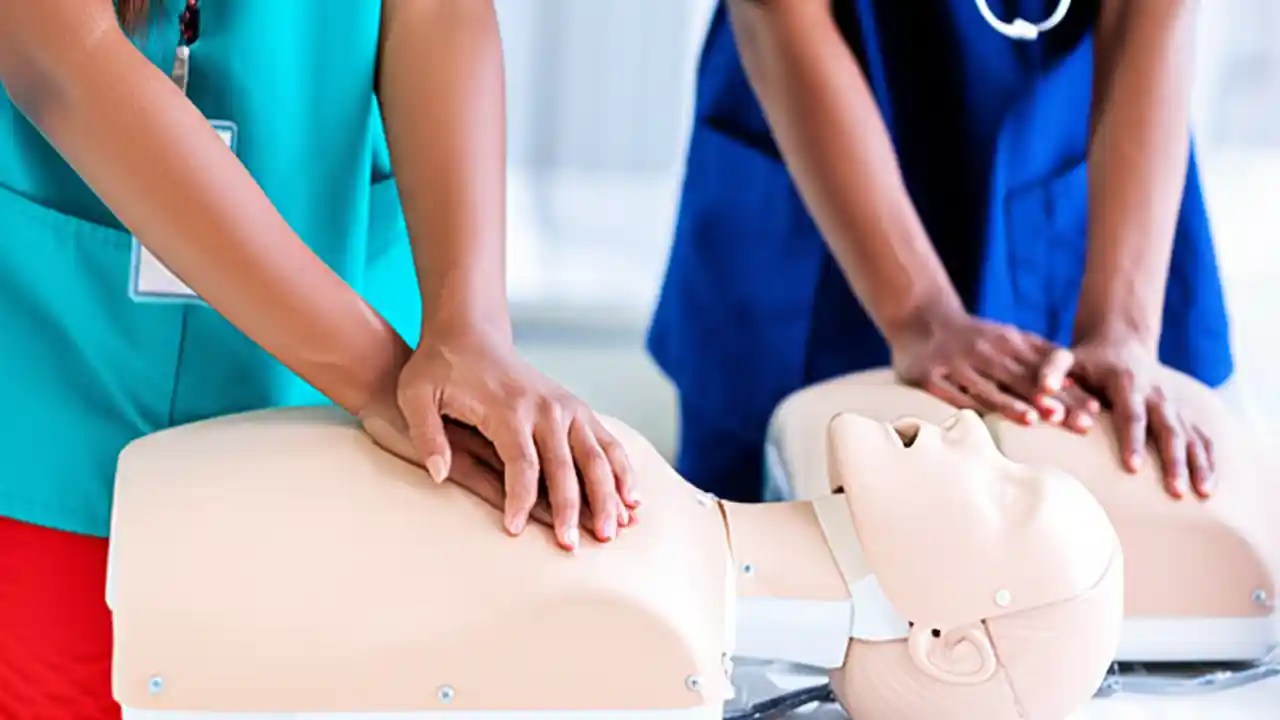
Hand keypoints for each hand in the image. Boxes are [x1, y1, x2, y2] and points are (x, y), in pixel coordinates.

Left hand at [396, 328, 639, 550]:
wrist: (471, 333)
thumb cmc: (439, 368)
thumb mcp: (415, 393)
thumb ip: (426, 434)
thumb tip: (439, 474)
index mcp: (508, 408)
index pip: (521, 462)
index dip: (519, 498)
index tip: (514, 530)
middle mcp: (545, 408)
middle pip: (566, 465)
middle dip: (570, 508)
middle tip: (571, 547)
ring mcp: (567, 407)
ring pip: (597, 456)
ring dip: (607, 495)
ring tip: (612, 532)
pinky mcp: (577, 409)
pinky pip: (609, 444)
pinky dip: (623, 472)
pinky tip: (631, 500)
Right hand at [891, 313, 1099, 429]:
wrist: (919, 316)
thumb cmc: (971, 337)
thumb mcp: (1006, 338)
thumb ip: (1035, 357)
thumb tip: (1072, 385)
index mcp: (1009, 342)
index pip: (1047, 370)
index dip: (1071, 391)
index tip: (1095, 411)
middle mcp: (986, 350)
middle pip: (1024, 381)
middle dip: (1052, 402)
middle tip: (1078, 424)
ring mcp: (956, 362)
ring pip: (989, 386)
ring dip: (1012, 403)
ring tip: (1036, 419)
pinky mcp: (928, 375)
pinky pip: (951, 393)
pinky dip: (969, 404)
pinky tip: (982, 418)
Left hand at [1060, 337, 1214, 499]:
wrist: (1120, 345)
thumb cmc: (1085, 360)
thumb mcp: (1065, 358)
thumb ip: (1051, 371)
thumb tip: (1043, 391)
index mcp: (1127, 381)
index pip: (1131, 414)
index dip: (1132, 440)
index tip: (1133, 468)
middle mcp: (1157, 392)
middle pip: (1169, 428)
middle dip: (1173, 460)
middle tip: (1173, 490)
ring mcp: (1174, 403)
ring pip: (1191, 435)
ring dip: (1197, 464)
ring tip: (1200, 494)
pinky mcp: (1184, 413)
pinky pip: (1202, 437)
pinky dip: (1208, 460)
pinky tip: (1209, 487)